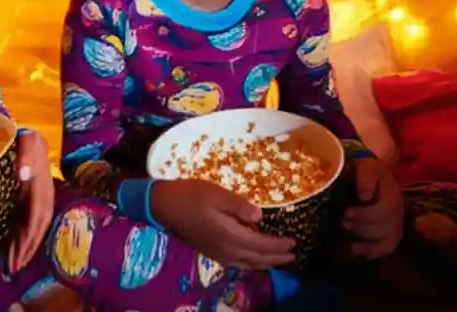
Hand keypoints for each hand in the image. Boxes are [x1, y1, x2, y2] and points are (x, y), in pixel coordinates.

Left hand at [7, 130, 53, 272]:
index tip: (22, 252)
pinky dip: (20, 236)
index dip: (31, 235)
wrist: (26, 132)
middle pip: (37, 226)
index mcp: (42, 183)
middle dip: (28, 248)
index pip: (38, 214)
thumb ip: (27, 153)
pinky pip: (25, 220)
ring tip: (13, 265)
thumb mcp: (28, 139)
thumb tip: (23, 175)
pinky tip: (11, 249)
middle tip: (15, 268)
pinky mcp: (27, 198)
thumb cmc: (25, 136)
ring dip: (24, 246)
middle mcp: (42, 194)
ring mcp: (35, 198)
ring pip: (32, 226)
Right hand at [151, 179, 295, 269]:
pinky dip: (249, 263)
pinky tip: (251, 259)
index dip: (278, 245)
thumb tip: (260, 215)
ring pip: (247, 264)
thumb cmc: (191, 195)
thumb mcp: (216, 193)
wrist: (163, 206)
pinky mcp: (210, 252)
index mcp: (229, 234)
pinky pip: (236, 263)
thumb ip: (239, 205)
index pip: (260, 244)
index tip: (293, 242)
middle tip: (292, 256)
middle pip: (256, 258)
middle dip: (276, 259)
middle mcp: (225, 248)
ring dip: (264, 263)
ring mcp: (217, 253)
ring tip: (277, 260)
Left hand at [342, 157, 403, 257]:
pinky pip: (387, 248)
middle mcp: (398, 214)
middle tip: (342, 222)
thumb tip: (365, 196)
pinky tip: (358, 252)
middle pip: (383, 229)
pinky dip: (373, 253)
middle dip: (361, 228)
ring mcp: (395, 225)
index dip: (364, 215)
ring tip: (347, 239)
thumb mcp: (366, 168)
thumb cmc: (366, 171)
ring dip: (365, 244)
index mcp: (393, 197)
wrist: (373, 175)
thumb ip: (366, 178)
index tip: (346, 213)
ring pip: (386, 242)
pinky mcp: (390, 234)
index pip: (384, 211)